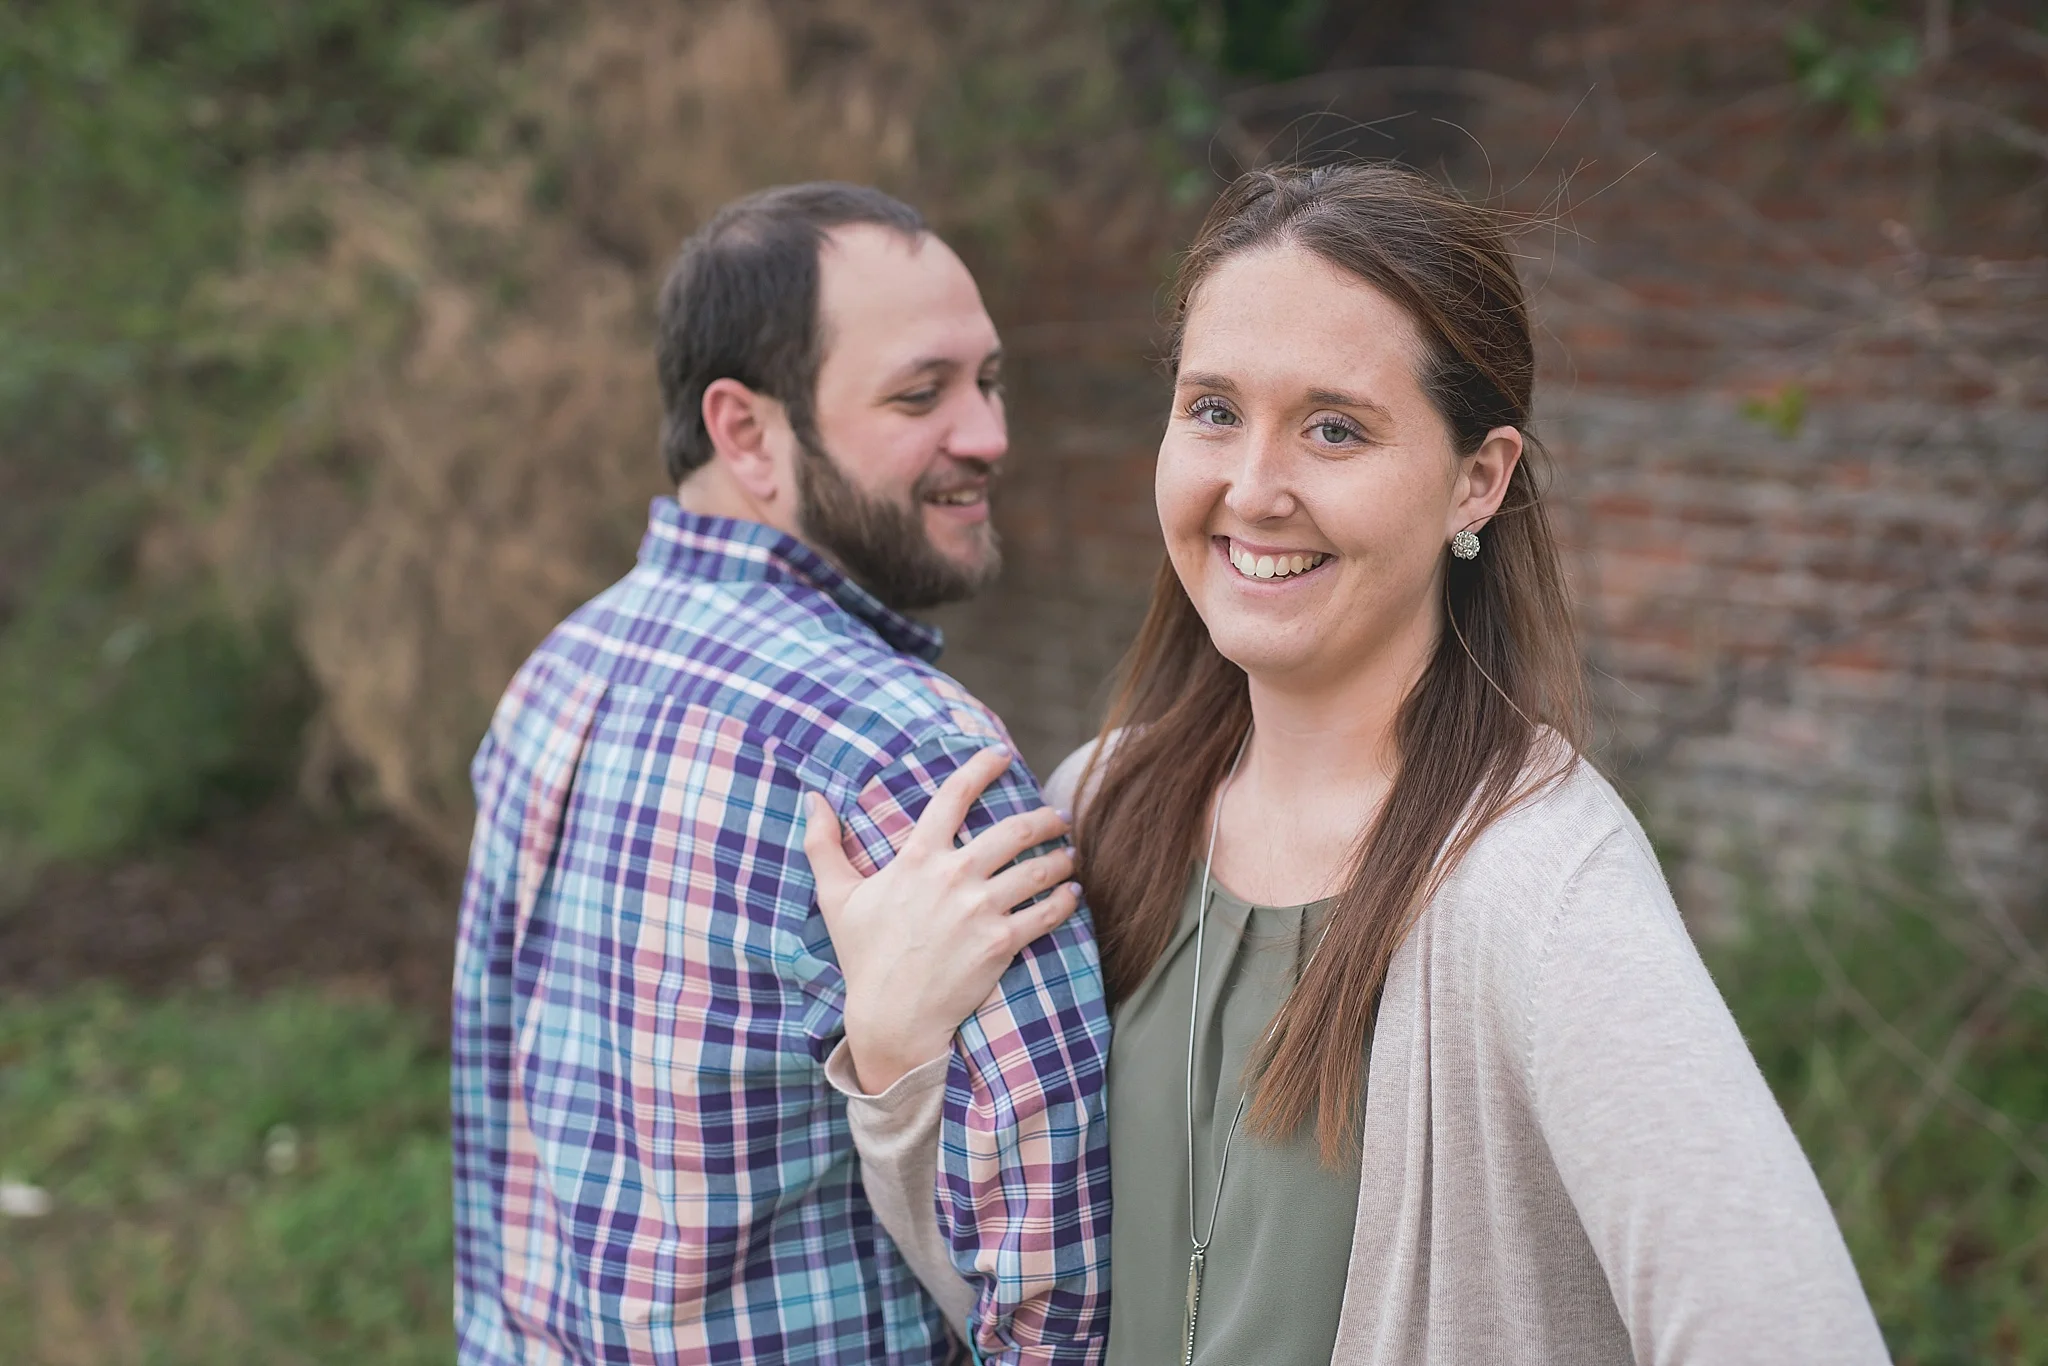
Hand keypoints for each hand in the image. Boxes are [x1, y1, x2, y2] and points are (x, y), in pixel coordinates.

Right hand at [802, 746, 1081, 1093]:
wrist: (892, 1017)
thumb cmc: (864, 957)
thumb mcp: (836, 897)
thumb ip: (823, 845)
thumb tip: (812, 799)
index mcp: (917, 858)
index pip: (953, 796)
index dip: (981, 767)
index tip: (1002, 756)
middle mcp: (954, 876)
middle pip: (1015, 829)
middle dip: (1045, 817)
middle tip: (1058, 816)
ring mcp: (981, 909)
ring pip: (1038, 868)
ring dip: (1061, 857)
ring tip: (1069, 855)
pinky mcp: (1002, 942)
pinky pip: (1047, 912)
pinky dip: (1065, 899)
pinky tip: (1072, 893)